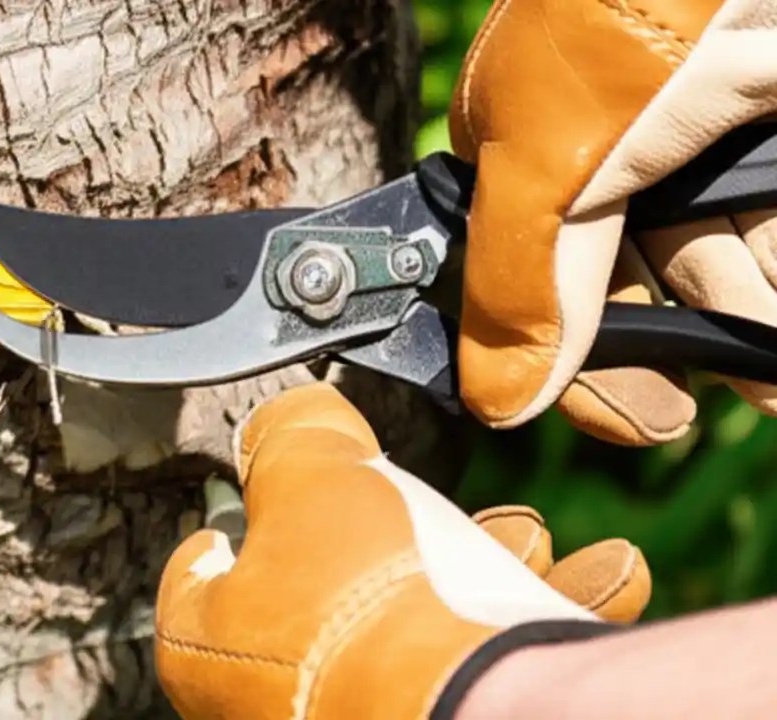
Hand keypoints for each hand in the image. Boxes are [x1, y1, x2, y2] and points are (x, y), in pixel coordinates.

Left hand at [154, 384, 648, 717]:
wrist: (485, 713)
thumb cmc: (377, 599)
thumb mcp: (313, 474)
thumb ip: (292, 435)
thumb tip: (289, 421)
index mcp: (212, 644)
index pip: (203, 567)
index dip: (241, 510)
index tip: (277, 480)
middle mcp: (273, 703)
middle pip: (330, 586)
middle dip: (400, 528)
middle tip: (428, 496)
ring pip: (418, 624)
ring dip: (486, 567)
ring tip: (528, 539)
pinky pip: (482, 667)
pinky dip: (534, 621)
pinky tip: (595, 577)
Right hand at [450, 0, 776, 445]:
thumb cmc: (639, 3)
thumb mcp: (558, 157)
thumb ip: (514, 285)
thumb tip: (495, 401)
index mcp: (533, 157)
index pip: (546, 290)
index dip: (588, 362)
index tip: (647, 420)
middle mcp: (617, 150)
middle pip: (653, 282)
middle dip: (704, 339)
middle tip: (751, 387)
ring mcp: (711, 130)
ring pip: (736, 253)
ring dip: (765, 308)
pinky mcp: (770, 123)